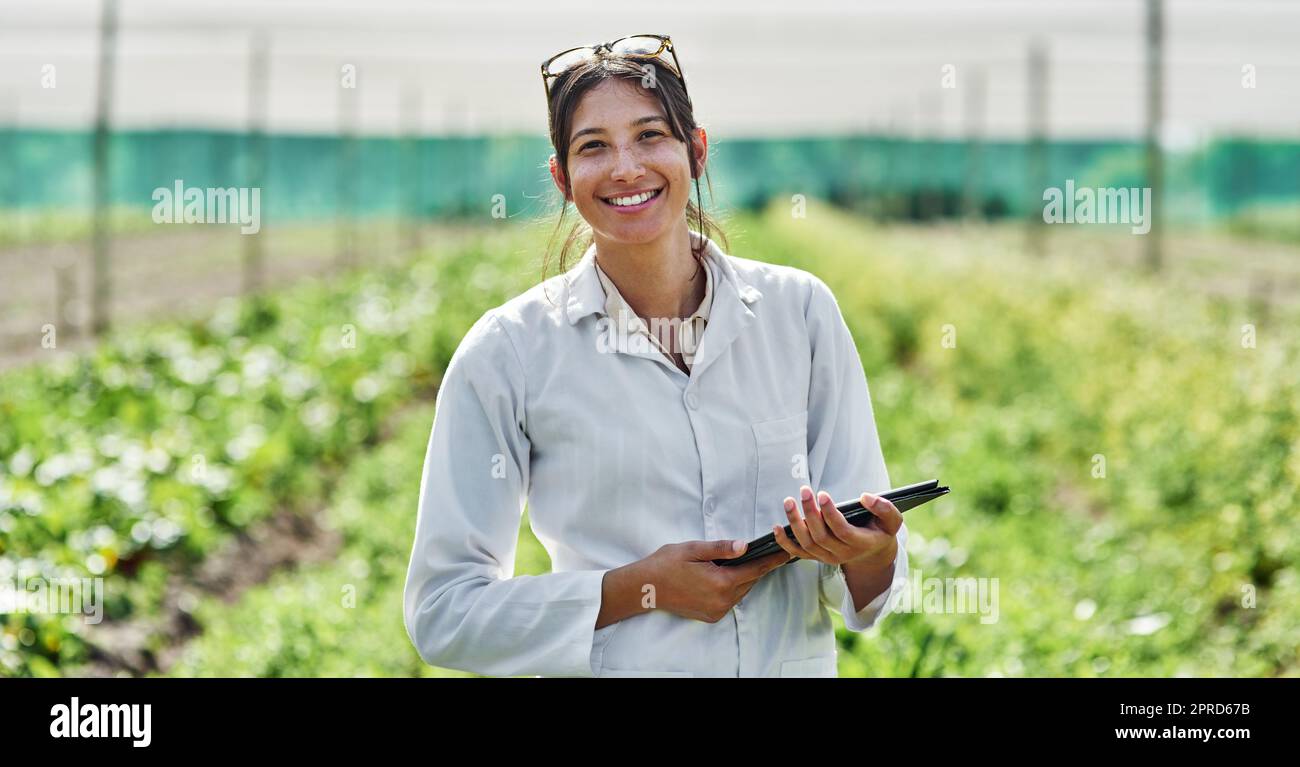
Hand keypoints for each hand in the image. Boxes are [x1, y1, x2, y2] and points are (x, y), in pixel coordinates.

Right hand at [639, 539, 791, 623]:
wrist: (646, 587)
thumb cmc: (667, 564)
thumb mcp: (693, 549)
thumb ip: (721, 548)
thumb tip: (745, 546)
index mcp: (721, 582)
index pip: (756, 570)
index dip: (772, 560)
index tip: (787, 553)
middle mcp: (722, 600)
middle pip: (749, 581)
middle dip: (758, 567)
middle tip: (766, 552)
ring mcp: (717, 610)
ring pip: (741, 591)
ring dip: (744, 578)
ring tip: (744, 562)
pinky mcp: (711, 616)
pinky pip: (730, 600)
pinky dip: (733, 588)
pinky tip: (726, 576)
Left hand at [772, 485, 901, 567]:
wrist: (873, 551)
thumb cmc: (881, 529)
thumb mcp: (892, 520)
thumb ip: (884, 508)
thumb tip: (865, 497)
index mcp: (861, 543)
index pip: (841, 530)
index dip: (830, 513)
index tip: (823, 494)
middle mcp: (842, 554)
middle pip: (820, 536)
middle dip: (810, 512)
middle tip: (805, 491)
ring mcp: (828, 558)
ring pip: (806, 543)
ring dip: (795, 523)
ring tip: (789, 501)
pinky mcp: (817, 557)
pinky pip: (797, 553)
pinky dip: (785, 542)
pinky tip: (776, 527)